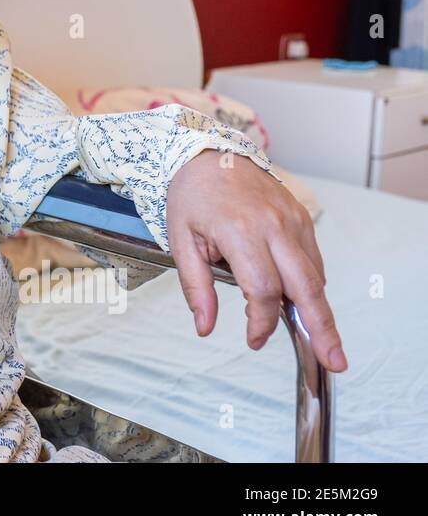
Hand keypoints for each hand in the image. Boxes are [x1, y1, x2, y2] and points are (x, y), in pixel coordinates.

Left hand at [165, 150, 346, 372]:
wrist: (208, 153)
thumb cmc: (191, 197)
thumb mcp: (180, 241)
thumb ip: (195, 287)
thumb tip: (204, 328)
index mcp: (241, 231)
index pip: (263, 289)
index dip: (261, 322)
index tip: (254, 340)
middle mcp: (274, 226)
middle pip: (306, 286)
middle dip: (322, 327)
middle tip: (335, 361)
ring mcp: (293, 220)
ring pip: (315, 275)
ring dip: (319, 309)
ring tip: (325, 342)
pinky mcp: (302, 217)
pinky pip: (312, 259)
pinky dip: (310, 284)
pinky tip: (302, 303)